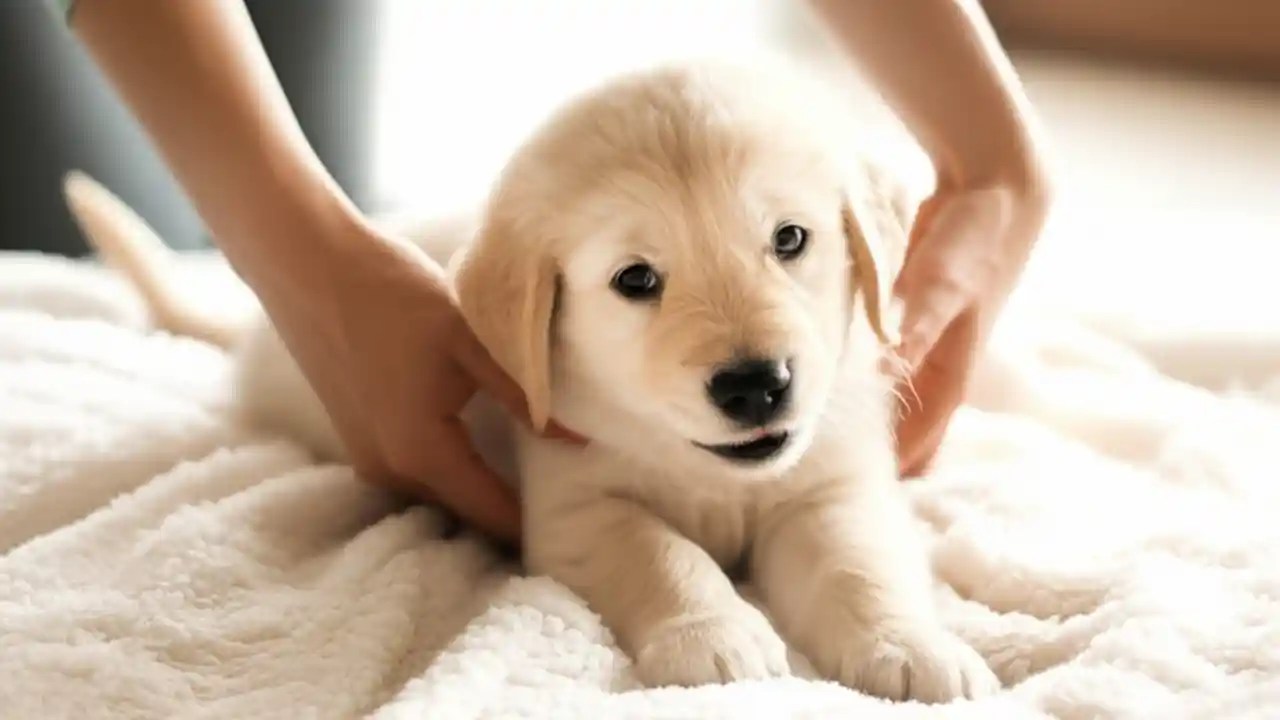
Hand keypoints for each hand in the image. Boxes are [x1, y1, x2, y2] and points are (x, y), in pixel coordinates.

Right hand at [265, 220, 579, 542]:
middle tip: (565, 510)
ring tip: (531, 486)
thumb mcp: (470, 341)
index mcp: (421, 453)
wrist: (310, 265)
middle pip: (463, 512)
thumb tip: (577, 440)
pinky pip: (415, 474)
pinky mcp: (358, 439)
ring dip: (478, 494)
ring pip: (437, 495)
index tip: (574, 532)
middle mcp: (389, 471)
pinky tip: (481, 454)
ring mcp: (367, 458)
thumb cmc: (393, 294)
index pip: (491, 514)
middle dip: (509, 515)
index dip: (533, 526)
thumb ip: (524, 396)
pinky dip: (450, 473)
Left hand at [892, 174, 1049, 475]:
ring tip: (869, 441)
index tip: (893, 485)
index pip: (933, 417)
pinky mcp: (924, 300)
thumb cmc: (975, 237)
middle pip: (925, 408)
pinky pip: (903, 347)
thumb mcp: (943, 284)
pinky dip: (889, 367)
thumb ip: (916, 324)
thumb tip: (891, 370)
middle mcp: (949, 346)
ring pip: (915, 380)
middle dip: (907, 442)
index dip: (915, 451)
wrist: (996, 184)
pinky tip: (869, 374)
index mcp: (958, 353)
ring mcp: (938, 324)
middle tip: (875, 478)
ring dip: (899, 408)